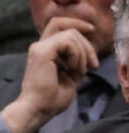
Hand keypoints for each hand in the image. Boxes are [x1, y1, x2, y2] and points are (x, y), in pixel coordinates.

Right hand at [1, 17, 97, 132]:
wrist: (38, 108)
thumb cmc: (51, 97)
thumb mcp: (71, 74)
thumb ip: (77, 59)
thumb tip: (88, 50)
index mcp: (44, 51)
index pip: (59, 24)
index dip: (76, 24)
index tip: (91, 32)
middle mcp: (39, 46)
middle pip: (66, 25)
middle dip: (86, 43)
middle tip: (93, 64)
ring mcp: (39, 47)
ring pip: (71, 34)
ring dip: (82, 53)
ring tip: (78, 70)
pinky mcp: (42, 51)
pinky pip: (68, 42)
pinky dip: (77, 55)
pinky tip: (72, 68)